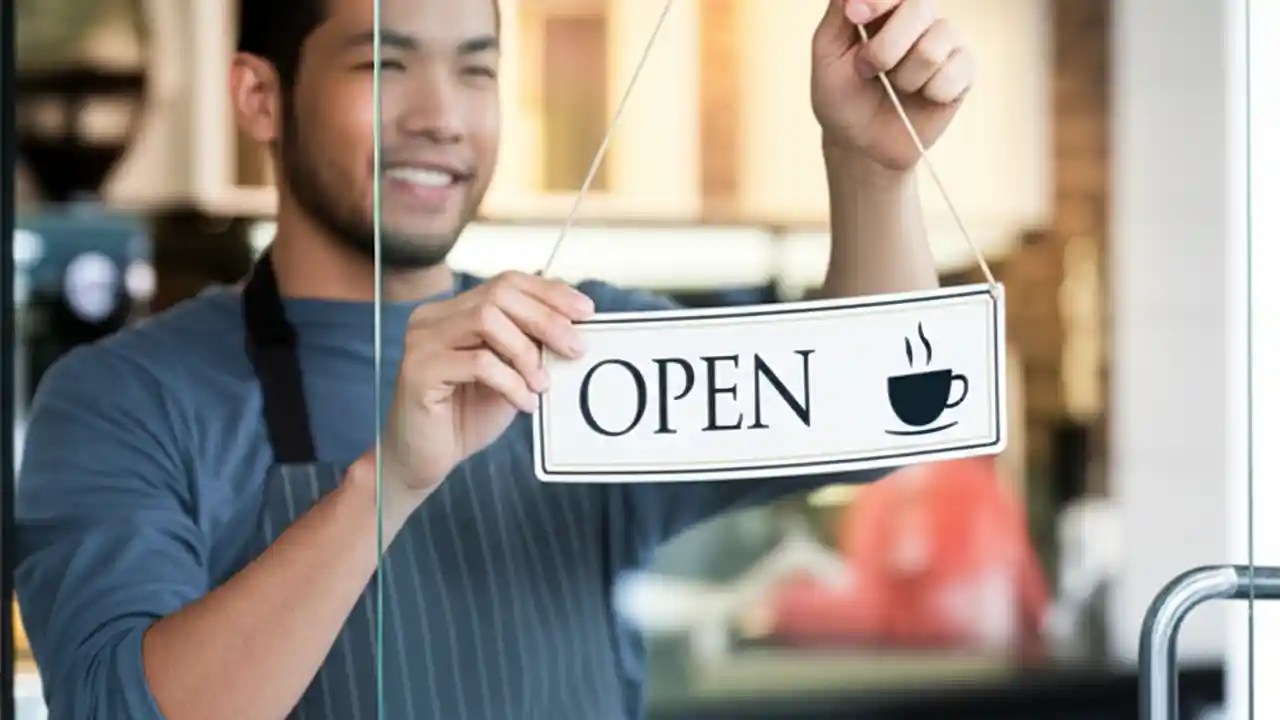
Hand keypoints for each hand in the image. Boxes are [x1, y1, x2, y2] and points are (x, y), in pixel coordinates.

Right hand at [378, 271, 593, 496]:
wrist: (423, 461)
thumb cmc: (466, 417)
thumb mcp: (509, 375)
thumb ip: (530, 348)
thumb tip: (574, 329)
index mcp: (454, 311)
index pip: (507, 282)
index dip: (549, 292)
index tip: (585, 312)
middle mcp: (433, 317)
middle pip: (499, 294)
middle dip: (546, 319)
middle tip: (575, 349)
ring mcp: (422, 340)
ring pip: (487, 320)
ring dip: (526, 352)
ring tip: (542, 384)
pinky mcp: (418, 370)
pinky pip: (478, 362)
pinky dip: (511, 382)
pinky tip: (524, 403)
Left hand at [812, 0, 975, 170]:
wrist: (862, 144)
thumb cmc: (842, 97)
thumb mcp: (827, 53)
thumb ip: (839, 13)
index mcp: (887, 6)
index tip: (855, 15)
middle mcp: (920, 16)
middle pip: (921, 7)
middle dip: (885, 48)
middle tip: (867, 70)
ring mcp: (946, 41)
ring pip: (933, 47)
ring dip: (904, 78)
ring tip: (895, 87)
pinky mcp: (964, 69)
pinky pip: (955, 73)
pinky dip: (930, 93)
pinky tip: (921, 98)